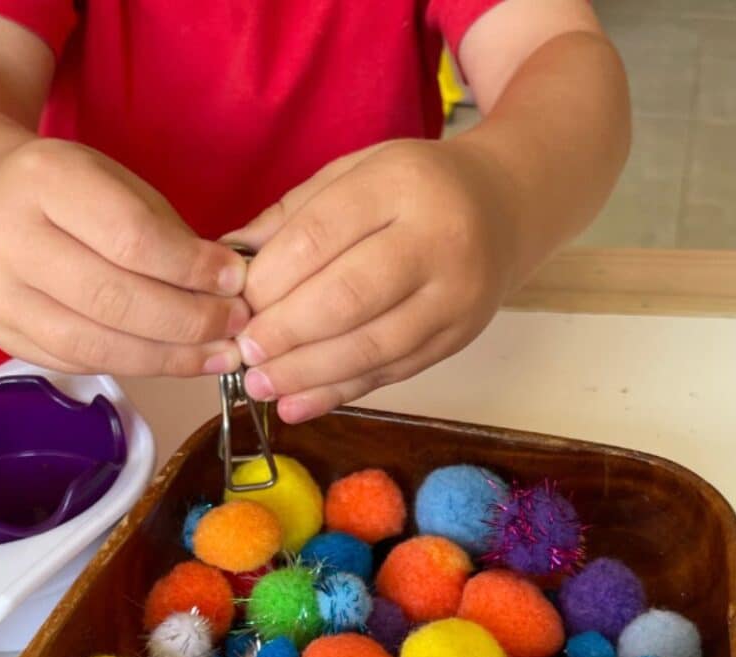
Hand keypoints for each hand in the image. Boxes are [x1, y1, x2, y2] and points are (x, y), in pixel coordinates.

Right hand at [0, 139, 247, 375]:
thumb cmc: (77, 196)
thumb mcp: (123, 189)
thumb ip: (170, 239)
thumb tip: (229, 297)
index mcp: (45, 180)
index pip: (131, 238)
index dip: (192, 269)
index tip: (237, 283)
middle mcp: (7, 236)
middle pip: (113, 299)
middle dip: (188, 322)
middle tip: (235, 327)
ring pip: (96, 344)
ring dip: (169, 357)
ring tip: (217, 355)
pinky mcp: (1, 334)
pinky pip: (80, 363)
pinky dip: (137, 367)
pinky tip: (175, 361)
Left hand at [224, 138, 519, 422]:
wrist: (507, 208)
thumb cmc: (416, 187)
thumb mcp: (356, 173)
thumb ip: (294, 215)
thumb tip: (228, 262)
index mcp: (401, 185)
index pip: (322, 235)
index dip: (272, 278)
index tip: (237, 305)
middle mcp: (437, 240)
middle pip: (348, 296)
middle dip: (285, 332)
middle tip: (244, 353)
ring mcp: (454, 296)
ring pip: (371, 346)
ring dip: (308, 373)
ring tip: (260, 385)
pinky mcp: (457, 338)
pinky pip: (392, 372)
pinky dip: (340, 393)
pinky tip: (298, 405)